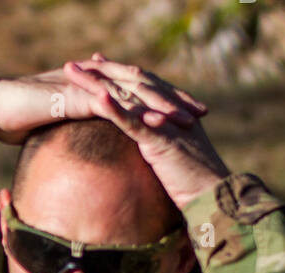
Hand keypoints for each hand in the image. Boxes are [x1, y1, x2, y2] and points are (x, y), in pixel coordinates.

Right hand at [0, 60, 202, 146]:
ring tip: (187, 120)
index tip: (183, 117)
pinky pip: (113, 106)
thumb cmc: (15, 118)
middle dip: (173, 101)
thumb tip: (79, 144)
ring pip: (134, 94)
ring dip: (163, 106)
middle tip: (200, 114)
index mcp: (92, 88)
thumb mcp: (52, 125)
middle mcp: (94, 83)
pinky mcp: (78, 97)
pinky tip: (157, 126)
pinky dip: (137, 115)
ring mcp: (87, 87)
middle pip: (143, 89)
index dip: (160, 103)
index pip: (133, 93)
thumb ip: (71, 128)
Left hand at [61, 54, 229, 208]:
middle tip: (70, 66)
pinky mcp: (162, 140)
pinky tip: (97, 99)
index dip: (113, 78)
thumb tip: (140, 153)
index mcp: (168, 113)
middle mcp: (166, 110)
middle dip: (98, 75)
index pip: (136, 89)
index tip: (91, 68)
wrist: (214, 194)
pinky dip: (116, 110)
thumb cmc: (192, 182)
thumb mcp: (170, 160)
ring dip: (97, 85)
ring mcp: (165, 122)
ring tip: (72, 74)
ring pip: (127, 98)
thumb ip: (155, 149)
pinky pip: (135, 122)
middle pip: (128, 85)